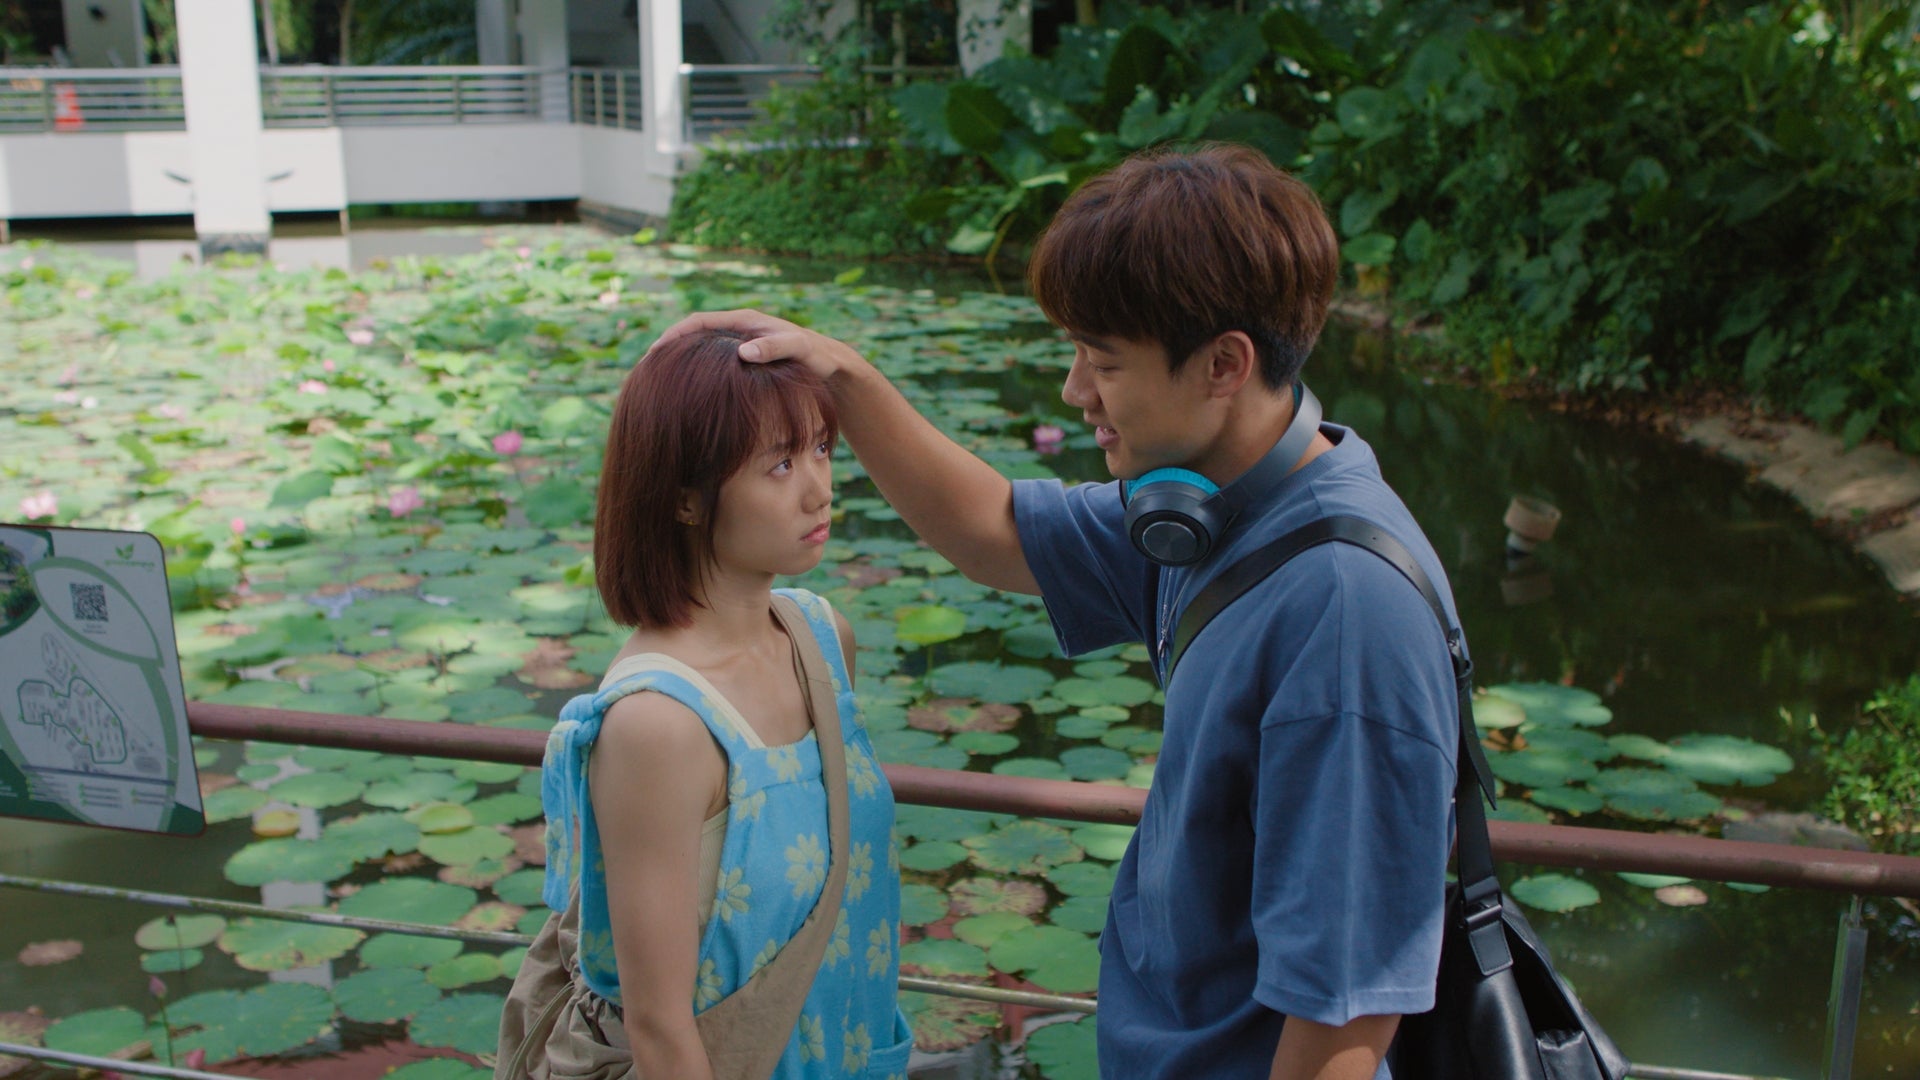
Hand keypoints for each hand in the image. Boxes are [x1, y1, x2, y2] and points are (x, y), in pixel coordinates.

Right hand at [647, 308, 863, 380]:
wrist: (831, 364)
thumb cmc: (815, 356)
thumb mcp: (795, 349)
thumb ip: (773, 348)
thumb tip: (743, 351)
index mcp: (744, 321)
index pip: (698, 322)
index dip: (674, 335)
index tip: (655, 351)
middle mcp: (738, 330)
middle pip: (692, 336)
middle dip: (668, 349)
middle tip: (645, 370)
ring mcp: (740, 345)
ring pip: (700, 352)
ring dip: (679, 363)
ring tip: (656, 382)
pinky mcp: (744, 361)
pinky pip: (712, 365)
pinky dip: (695, 374)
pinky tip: (686, 394)